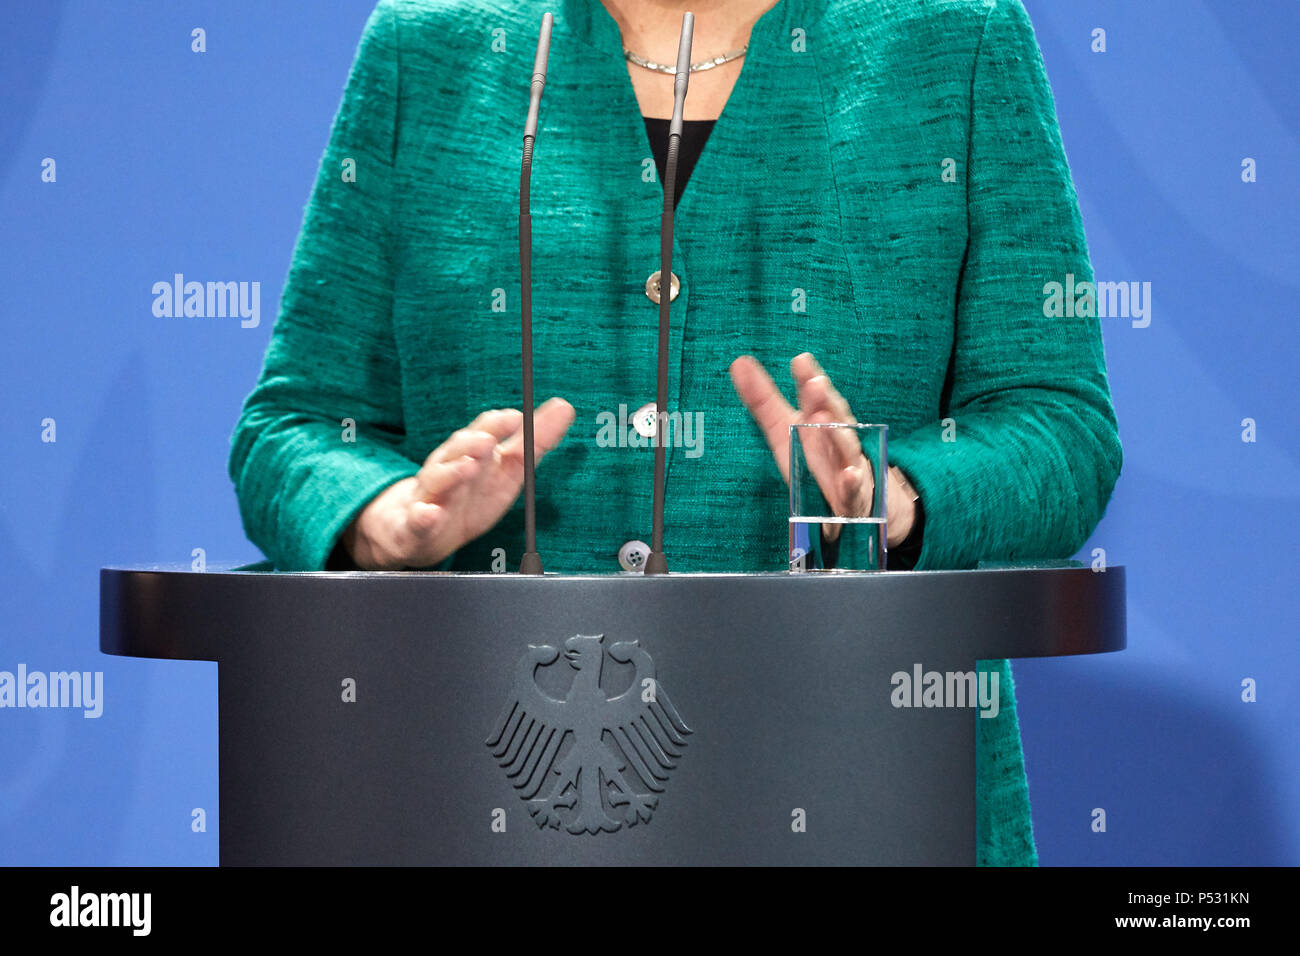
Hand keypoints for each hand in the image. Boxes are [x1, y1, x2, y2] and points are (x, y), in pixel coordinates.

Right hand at [342, 398, 575, 568]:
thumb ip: (534, 442)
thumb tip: (565, 407)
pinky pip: (418, 520)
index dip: (497, 425)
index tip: (516, 417)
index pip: (482, 432)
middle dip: (473, 444)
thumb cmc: (470, 496)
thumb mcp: (507, 469)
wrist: (418, 532)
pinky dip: (423, 517)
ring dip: (452, 473)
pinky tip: (430, 514)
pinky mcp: (416, 525)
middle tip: (489, 440)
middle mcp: (448, 469)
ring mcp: (430, 496)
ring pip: (438, 480)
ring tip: (468, 468)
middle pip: (458, 451)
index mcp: (470, 454)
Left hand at [729, 352, 914, 545]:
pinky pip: (853, 492)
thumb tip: (738, 362)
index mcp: (821, 422)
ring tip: (822, 419)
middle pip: (834, 418)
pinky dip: (853, 483)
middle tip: (814, 383)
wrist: (855, 502)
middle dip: (824, 401)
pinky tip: (850, 475)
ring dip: (837, 436)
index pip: (815, 398)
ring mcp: (848, 468)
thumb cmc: (816, 459)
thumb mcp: (784, 431)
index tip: (800, 360)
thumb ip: (763, 400)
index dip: (808, 379)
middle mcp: (837, 440)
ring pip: (845, 450)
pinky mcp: (853, 499)